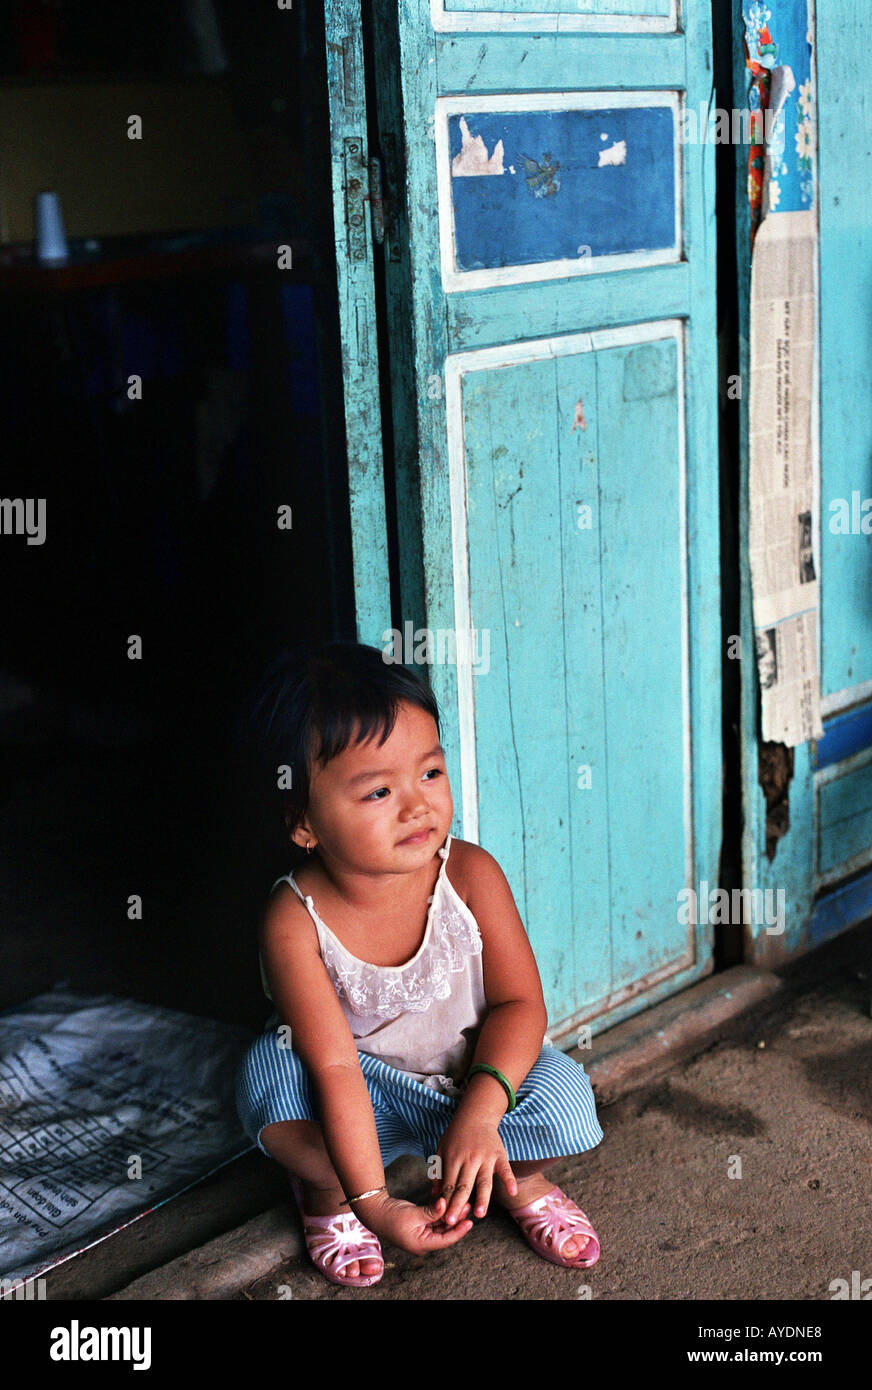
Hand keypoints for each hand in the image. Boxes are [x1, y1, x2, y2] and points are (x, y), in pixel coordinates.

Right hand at [351, 1191, 472, 1254]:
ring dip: (450, 1215)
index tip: (470, 1222)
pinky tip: (449, 1203)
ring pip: (440, 1225)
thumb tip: (447, 1205)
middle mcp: (423, 1242)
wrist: (375, 1211)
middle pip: (445, 1232)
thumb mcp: (413, 1214)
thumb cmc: (392, 1215)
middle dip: (457, 1220)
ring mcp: (421, 1234)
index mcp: (421, 1245)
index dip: (459, 1231)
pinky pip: (434, 1220)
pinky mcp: (419, 1226)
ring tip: (462, 1203)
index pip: (445, 1240)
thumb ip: (432, 1212)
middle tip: (468, 1207)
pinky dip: (441, 1213)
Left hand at [433, 1116, 517, 1225]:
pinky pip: (505, 1169)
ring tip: (479, 1214)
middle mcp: (469, 1159)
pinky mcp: (499, 1155)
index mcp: (453, 1158)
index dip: (445, 1202)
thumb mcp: (442, 1149)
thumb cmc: (457, 1135)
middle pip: (463, 1186)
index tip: (442, 1219)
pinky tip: (512, 1192)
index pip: (449, 1184)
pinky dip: (509, 1180)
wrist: (476, 1114)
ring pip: (484, 1181)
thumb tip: (435, 1194)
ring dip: (481, 1198)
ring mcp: (485, 1157)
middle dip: (457, 1205)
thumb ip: (438, 1172)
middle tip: (452, 1223)